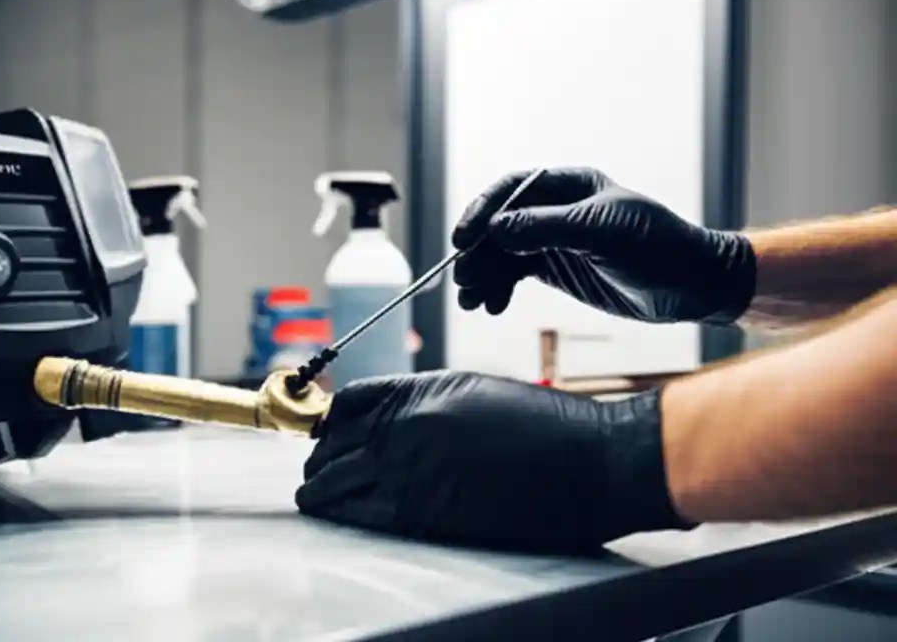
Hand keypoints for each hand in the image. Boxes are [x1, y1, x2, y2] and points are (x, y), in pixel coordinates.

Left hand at [295, 372, 691, 550]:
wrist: (590, 461)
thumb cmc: (542, 425)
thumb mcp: (473, 391)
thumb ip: (422, 401)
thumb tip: (384, 417)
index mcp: (419, 392)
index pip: (347, 403)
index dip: (329, 420)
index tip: (323, 431)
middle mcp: (406, 428)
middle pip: (333, 444)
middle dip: (321, 457)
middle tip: (316, 468)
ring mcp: (412, 471)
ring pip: (335, 482)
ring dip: (321, 489)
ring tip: (315, 494)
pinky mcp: (426, 513)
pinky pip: (362, 514)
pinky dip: (343, 513)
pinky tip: (337, 512)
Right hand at [452, 168, 755, 323]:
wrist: (693, 286)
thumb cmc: (658, 248)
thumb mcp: (601, 233)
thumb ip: (546, 228)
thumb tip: (495, 228)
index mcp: (569, 186)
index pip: (511, 190)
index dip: (483, 212)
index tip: (463, 240)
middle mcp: (556, 210)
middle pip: (500, 225)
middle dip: (477, 253)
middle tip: (463, 280)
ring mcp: (555, 240)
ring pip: (503, 254)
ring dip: (483, 275)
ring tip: (472, 301)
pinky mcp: (558, 268)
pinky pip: (515, 275)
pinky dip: (499, 289)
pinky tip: (493, 306)